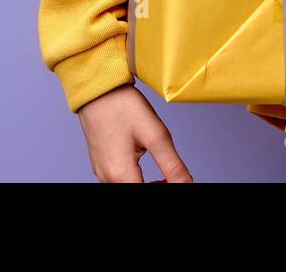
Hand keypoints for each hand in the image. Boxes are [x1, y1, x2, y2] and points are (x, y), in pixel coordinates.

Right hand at [76, 83, 192, 182]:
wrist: (98, 90)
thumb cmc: (123, 107)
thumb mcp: (155, 135)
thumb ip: (172, 165)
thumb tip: (186, 184)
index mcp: (120, 174)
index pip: (147, 194)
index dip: (167, 188)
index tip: (177, 181)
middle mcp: (107, 177)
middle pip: (136, 192)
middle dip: (158, 187)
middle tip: (174, 179)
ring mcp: (101, 171)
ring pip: (127, 187)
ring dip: (146, 185)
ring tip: (163, 176)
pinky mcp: (100, 163)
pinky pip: (119, 180)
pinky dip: (134, 179)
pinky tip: (145, 166)